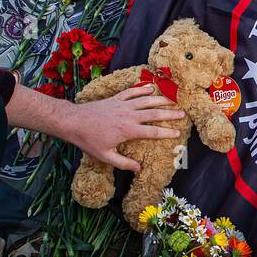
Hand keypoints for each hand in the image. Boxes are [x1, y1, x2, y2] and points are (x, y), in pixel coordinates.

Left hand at [67, 83, 182, 171]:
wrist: (74, 122)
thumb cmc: (89, 141)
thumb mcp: (105, 156)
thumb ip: (123, 163)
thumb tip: (139, 168)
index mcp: (128, 131)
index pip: (153, 132)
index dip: (167, 133)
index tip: (177, 133)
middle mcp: (128, 116)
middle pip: (154, 113)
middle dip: (170, 113)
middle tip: (182, 114)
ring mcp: (122, 105)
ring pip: (146, 100)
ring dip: (160, 99)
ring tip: (173, 100)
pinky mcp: (115, 99)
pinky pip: (132, 92)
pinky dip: (142, 88)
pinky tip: (151, 87)